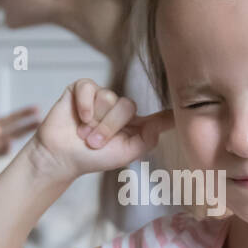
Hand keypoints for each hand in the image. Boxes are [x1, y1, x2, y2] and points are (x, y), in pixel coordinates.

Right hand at [30, 78, 174, 179]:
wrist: (61, 157)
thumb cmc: (92, 159)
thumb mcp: (125, 155)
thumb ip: (146, 141)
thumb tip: (159, 122)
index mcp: (135, 126)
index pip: (158, 116)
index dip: (171, 113)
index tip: (186, 109)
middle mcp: (120, 109)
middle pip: (127, 106)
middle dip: (109, 127)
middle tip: (94, 142)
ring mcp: (101, 97)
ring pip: (108, 97)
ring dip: (94, 120)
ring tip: (83, 133)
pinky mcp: (82, 89)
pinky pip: (90, 88)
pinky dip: (84, 104)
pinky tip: (79, 117)